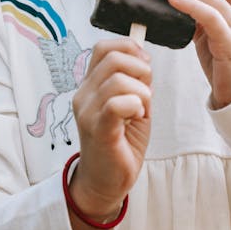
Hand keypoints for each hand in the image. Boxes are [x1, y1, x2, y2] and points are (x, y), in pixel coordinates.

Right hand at [70, 38, 151, 218]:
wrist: (105, 181)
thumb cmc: (120, 142)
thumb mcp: (130, 104)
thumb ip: (134, 81)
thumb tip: (144, 59)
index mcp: (90, 85)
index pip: (103, 48)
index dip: (129, 48)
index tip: (144, 66)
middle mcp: (84, 95)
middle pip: (113, 59)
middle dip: (140, 70)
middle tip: (145, 92)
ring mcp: (88, 112)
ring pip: (119, 80)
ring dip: (142, 92)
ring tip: (140, 110)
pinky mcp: (98, 129)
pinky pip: (116, 104)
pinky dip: (135, 105)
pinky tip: (136, 117)